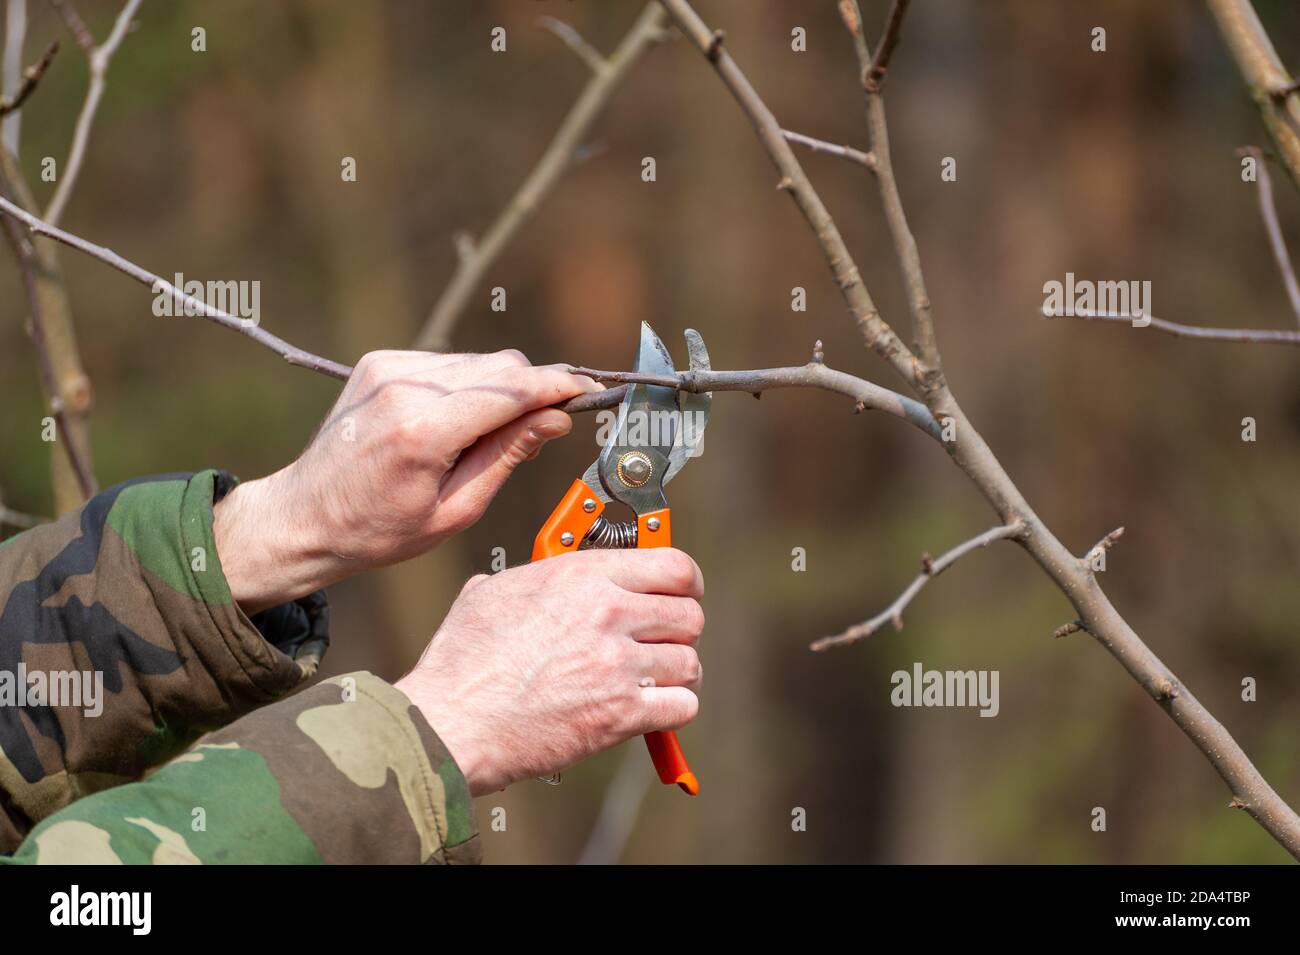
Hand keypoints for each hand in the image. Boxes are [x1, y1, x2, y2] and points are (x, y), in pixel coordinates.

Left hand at [214, 350, 599, 611]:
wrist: (304, 516)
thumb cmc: (377, 529)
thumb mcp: (455, 510)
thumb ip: (508, 456)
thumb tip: (555, 419)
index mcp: (422, 432)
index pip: (511, 389)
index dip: (558, 386)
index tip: (590, 389)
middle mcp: (403, 388)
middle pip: (501, 366)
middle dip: (533, 389)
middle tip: (550, 424)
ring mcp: (388, 368)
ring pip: (478, 362)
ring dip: (499, 390)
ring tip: (486, 439)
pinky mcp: (381, 362)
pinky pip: (449, 364)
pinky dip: (467, 387)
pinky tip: (454, 425)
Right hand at [395, 548, 704, 795]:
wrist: (452, 722)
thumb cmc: (462, 662)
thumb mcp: (494, 592)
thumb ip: (537, 576)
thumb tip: (547, 575)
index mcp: (580, 576)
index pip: (672, 565)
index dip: (685, 580)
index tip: (683, 590)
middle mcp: (606, 612)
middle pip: (689, 613)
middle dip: (680, 628)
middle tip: (663, 639)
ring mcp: (617, 664)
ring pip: (689, 661)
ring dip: (676, 671)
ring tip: (653, 677)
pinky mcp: (620, 714)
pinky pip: (683, 705)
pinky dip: (673, 708)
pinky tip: (650, 707)